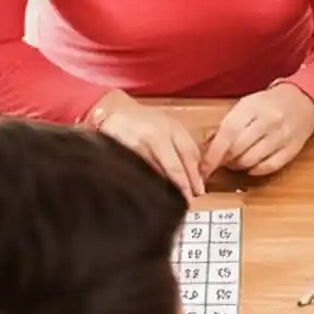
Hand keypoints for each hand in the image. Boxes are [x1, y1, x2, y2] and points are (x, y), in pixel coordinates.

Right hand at [89, 91, 204, 197]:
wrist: (115, 111)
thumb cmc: (147, 122)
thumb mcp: (171, 127)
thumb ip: (185, 149)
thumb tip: (198, 178)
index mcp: (172, 128)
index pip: (189, 155)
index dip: (194, 176)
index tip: (199, 192)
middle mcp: (155, 135)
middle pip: (174, 167)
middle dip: (182, 187)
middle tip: (187, 202)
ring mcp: (136, 145)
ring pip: (155, 174)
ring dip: (164, 190)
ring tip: (169, 203)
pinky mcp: (119, 154)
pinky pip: (135, 175)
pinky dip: (144, 185)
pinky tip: (148, 194)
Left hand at [201, 82, 313, 177]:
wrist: (304, 100)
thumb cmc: (270, 103)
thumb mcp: (247, 104)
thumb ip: (230, 124)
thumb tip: (209, 148)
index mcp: (253, 106)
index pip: (228, 133)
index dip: (213, 153)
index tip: (203, 167)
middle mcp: (269, 121)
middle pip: (238, 149)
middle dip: (224, 160)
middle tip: (219, 161)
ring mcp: (282, 137)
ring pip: (251, 161)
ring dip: (238, 166)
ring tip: (235, 162)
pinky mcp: (292, 150)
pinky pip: (268, 167)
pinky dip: (255, 170)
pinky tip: (251, 166)